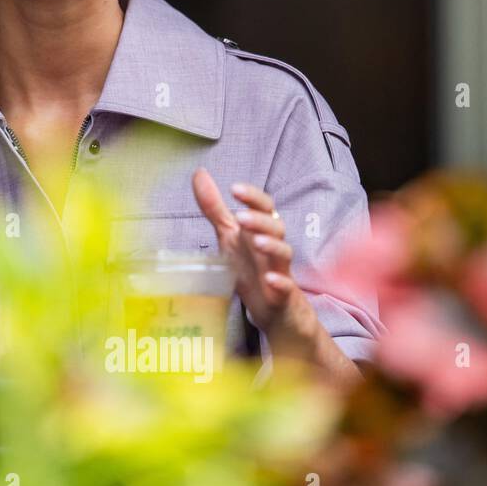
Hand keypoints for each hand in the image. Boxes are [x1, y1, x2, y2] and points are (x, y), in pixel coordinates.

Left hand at [191, 168, 310, 337]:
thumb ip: (215, 208)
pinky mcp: (284, 296)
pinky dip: (280, 282)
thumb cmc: (252, 268)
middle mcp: (273, 248)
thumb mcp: (230, 236)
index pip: (265, 208)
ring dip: (272, 246)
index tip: (234, 189)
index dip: (253, 197)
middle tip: (241, 217)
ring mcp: (281, 272)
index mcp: (261, 231)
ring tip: (256, 241)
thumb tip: (199, 174)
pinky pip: (287, 288)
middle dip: (260, 220)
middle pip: (277, 227)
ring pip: (285, 254)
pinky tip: (271, 279)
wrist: (273, 311)